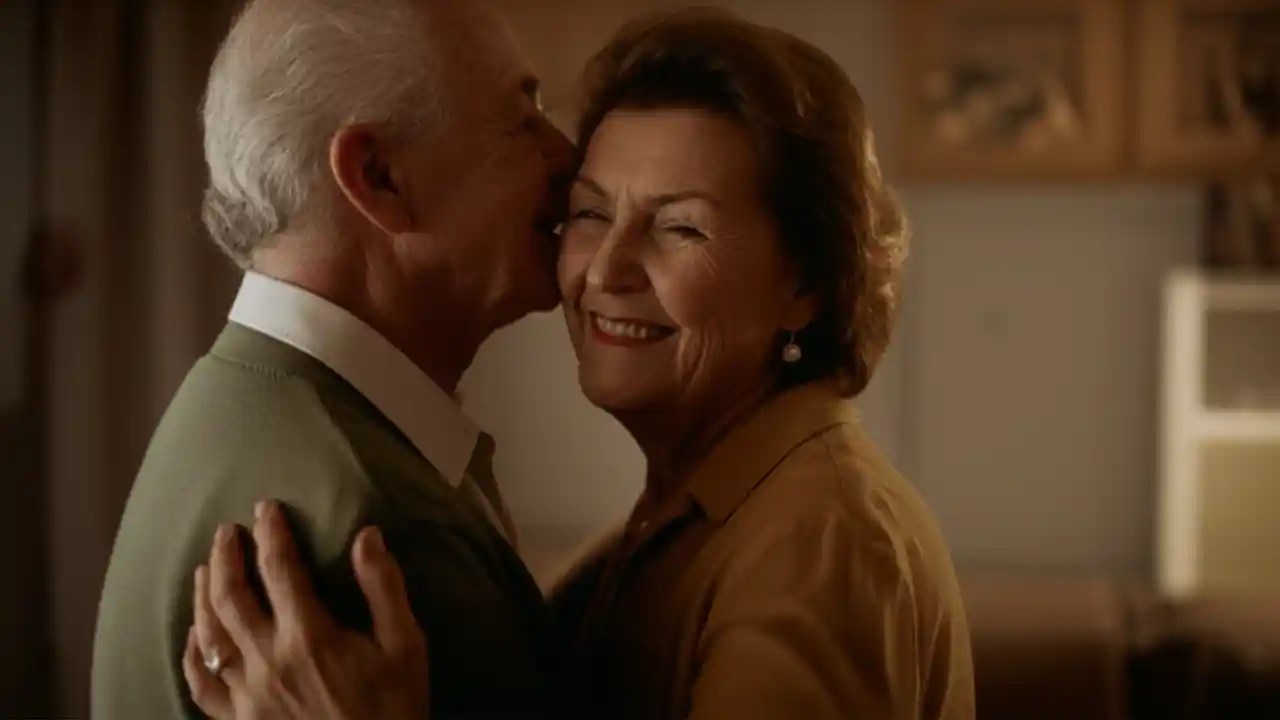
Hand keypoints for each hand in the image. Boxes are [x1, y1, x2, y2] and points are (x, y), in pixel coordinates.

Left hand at [182, 501, 429, 719]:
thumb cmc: (394, 705)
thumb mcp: (406, 645)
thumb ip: (384, 588)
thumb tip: (367, 535)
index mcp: (310, 637)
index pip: (280, 569)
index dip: (271, 532)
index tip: (266, 507)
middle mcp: (269, 661)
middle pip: (231, 597)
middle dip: (226, 557)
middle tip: (226, 531)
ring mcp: (247, 694)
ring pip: (208, 635)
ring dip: (203, 595)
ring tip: (206, 568)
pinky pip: (201, 684)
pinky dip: (191, 654)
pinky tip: (192, 634)